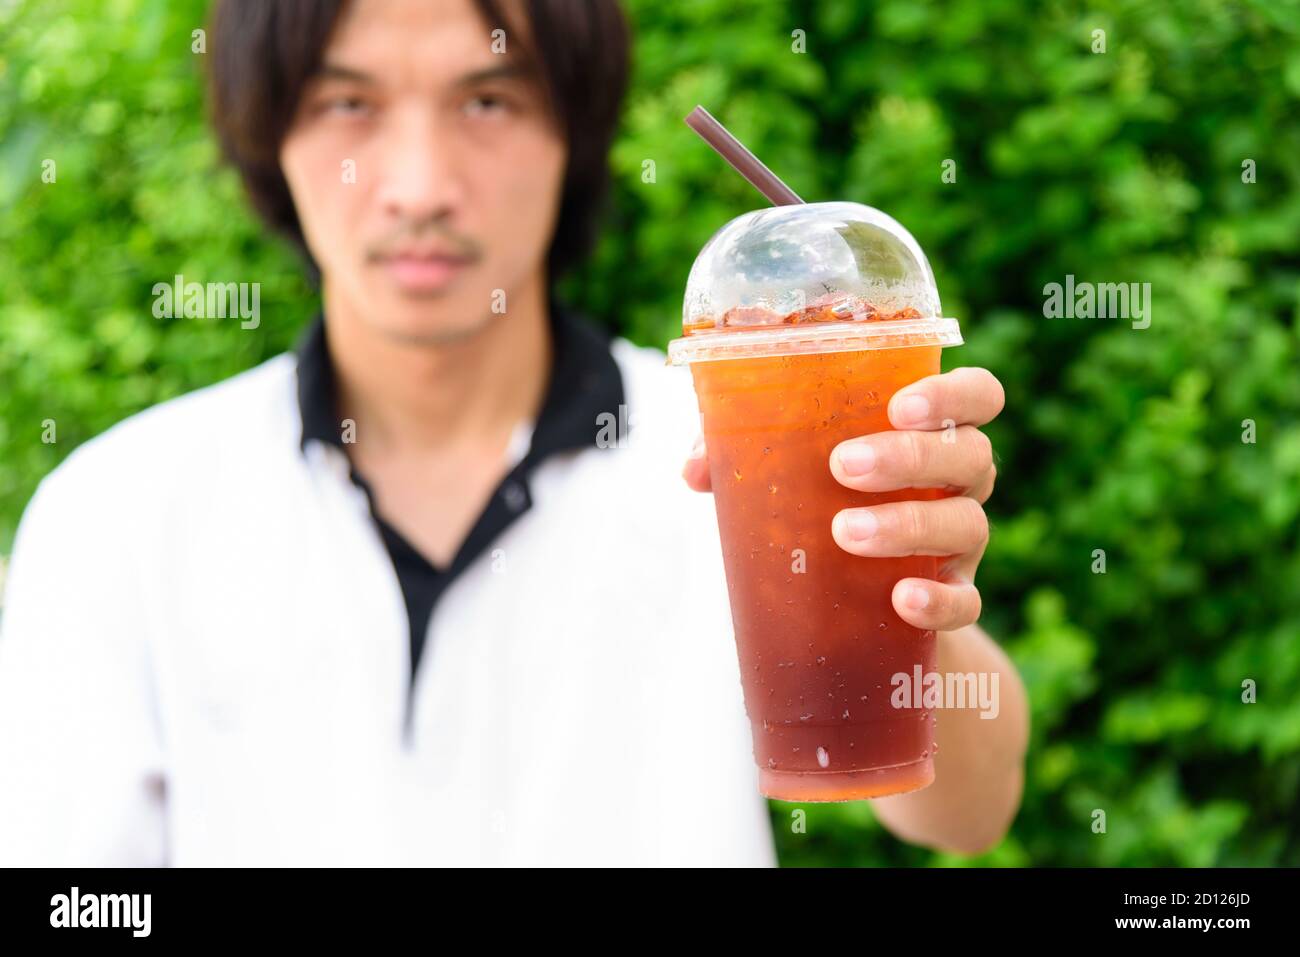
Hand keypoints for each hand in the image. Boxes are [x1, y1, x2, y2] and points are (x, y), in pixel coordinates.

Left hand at [682, 367, 1003, 631]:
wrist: (855, 609)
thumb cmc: (822, 509)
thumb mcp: (788, 475)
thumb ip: (744, 456)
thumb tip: (695, 468)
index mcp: (929, 435)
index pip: (977, 396)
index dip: (952, 395)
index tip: (901, 405)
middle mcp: (958, 482)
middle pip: (970, 455)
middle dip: (909, 457)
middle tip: (843, 466)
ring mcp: (961, 543)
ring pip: (966, 523)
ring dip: (907, 523)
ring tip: (843, 532)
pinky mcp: (954, 599)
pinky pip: (966, 601)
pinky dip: (940, 600)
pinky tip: (903, 599)